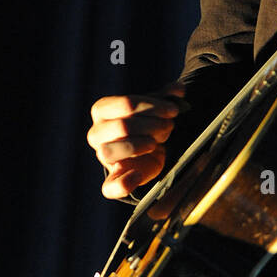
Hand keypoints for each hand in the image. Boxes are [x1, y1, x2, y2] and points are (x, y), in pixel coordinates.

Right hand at [87, 83, 186, 198]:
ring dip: (141, 145)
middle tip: (169, 126)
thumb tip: (179, 89)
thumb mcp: (156, 107)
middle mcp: (97, 133)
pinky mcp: (114, 178)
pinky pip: (109, 188)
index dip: (153, 106)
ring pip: (109, 151)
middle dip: (152, 124)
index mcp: (102, 110)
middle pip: (122, 126)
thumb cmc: (149, 122)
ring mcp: (103, 156)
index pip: (126, 103)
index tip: (173, 110)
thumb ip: (168, 97)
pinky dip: (123, 184)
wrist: (150, 147)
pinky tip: (138, 175)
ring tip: (157, 142)